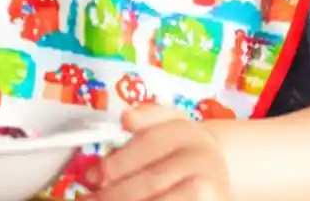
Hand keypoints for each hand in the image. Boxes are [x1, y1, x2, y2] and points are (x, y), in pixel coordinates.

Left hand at [91, 104, 229, 200]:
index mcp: (186, 132)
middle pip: (150, 181)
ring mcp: (209, 190)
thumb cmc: (181, 145)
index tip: (91, 178)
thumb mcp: (168, 122)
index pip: (148, 146)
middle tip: (92, 200)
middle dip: (115, 193)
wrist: (218, 167)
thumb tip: (125, 118)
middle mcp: (202, 161)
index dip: (116, 163)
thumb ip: (145, 118)